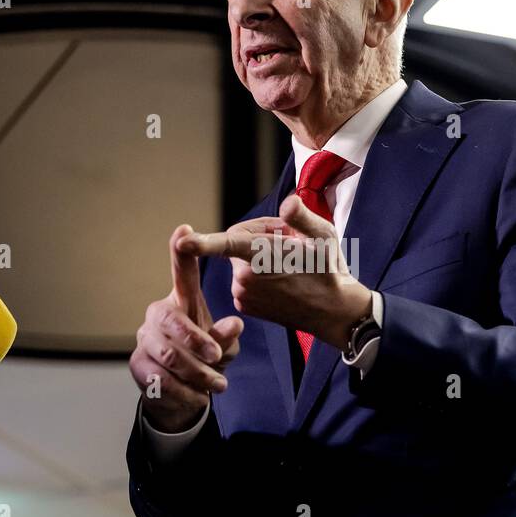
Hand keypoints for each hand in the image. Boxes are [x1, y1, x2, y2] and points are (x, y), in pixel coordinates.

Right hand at [129, 224, 243, 432]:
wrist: (180, 392)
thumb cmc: (204, 356)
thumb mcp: (223, 346)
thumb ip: (226, 335)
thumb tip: (233, 324)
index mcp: (182, 300)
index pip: (182, 271)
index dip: (182, 250)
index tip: (185, 229)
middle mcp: (158, 314)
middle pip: (171, 321)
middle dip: (196, 341)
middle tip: (218, 357)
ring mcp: (144, 339)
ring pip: (169, 355)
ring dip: (198, 373)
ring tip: (219, 384)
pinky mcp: (137, 365)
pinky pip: (161, 380)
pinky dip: (186, 392)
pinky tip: (200, 396)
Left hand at [178, 194, 372, 349]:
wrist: (333, 312)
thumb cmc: (330, 270)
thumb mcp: (324, 237)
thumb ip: (303, 218)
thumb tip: (288, 204)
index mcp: (263, 258)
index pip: (228, 244)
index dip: (203, 242)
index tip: (181, 242)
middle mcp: (247, 278)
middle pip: (238, 240)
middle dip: (260, 234)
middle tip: (292, 237)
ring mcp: (243, 294)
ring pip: (241, 258)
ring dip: (260, 253)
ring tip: (290, 258)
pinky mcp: (244, 304)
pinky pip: (243, 276)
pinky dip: (258, 271)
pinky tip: (282, 275)